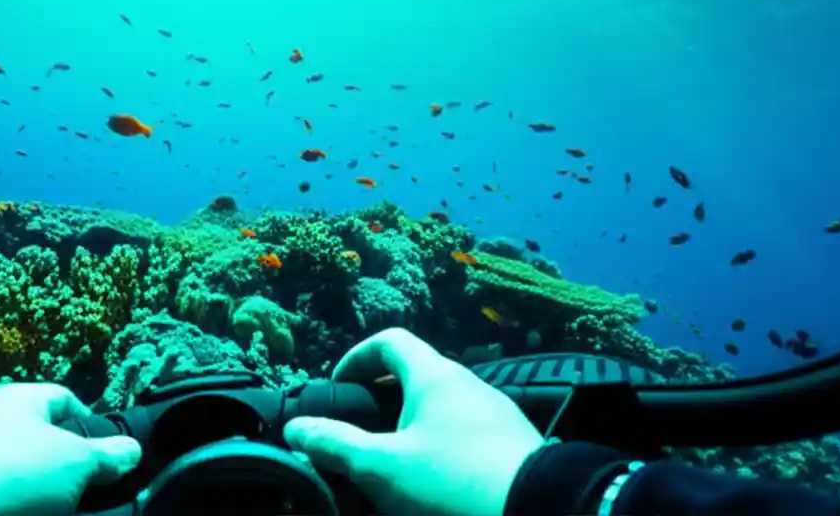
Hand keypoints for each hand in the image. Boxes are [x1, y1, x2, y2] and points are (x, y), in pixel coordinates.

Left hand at [0, 383, 141, 515]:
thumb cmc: (8, 476)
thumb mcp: (74, 465)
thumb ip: (107, 457)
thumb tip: (131, 450)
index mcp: (17, 398)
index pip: (65, 400)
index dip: (91, 427)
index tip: (105, 461)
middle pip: (38, 441)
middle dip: (61, 471)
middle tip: (77, 499)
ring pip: (10, 473)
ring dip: (31, 495)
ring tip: (44, 513)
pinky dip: (2, 505)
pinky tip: (9, 515)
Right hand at [283, 328, 543, 515]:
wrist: (543, 512)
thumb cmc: (452, 483)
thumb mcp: (381, 468)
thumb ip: (334, 445)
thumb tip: (296, 427)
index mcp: (435, 376)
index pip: (389, 341)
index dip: (356, 358)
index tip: (338, 391)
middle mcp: (469, 385)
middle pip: (416, 377)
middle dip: (382, 405)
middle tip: (360, 441)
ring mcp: (498, 415)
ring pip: (443, 411)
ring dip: (413, 432)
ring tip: (395, 471)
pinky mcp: (517, 447)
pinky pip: (468, 438)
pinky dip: (443, 452)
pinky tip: (435, 486)